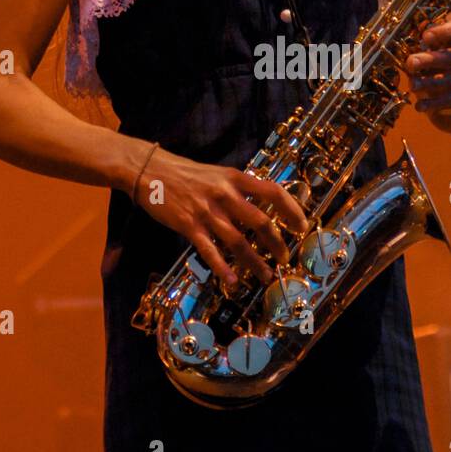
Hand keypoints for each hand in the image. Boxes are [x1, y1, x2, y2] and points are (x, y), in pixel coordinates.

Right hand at [134, 148, 309, 289]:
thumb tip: (262, 206)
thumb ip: (239, 189)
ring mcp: (206, 212)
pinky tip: (233, 281)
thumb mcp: (218, 174)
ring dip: (255, 262)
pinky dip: (223, 268)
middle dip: (277, 244)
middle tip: (285, 258)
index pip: (273, 192)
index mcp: (235, 179)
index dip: (292, 209)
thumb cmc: (185, 173)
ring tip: (265, 275)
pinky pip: (210, 251)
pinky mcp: (189, 226)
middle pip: (260, 222)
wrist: (149, 170)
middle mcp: (225, 194)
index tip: (301, 225)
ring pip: (239, 241)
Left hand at [405, 16, 450, 112]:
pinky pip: (449, 99)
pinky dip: (433, 103)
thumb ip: (422, 35)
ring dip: (429, 83)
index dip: (445, 31)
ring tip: (412, 85)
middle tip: (411, 62)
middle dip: (430, 61)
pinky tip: (419, 106)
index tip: (426, 36)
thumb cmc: (437, 47)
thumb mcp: (432, 38)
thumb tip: (401, 32)